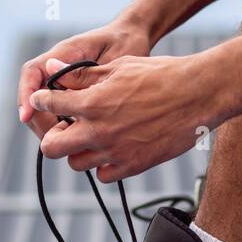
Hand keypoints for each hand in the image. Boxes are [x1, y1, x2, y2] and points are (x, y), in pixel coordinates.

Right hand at [17, 21, 152, 135]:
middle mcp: (58, 67)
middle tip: (52, 139)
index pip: (33, 72)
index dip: (26, 94)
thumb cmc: (122, 42)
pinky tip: (78, 138)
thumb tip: (63, 92)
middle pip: (34, 95)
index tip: (27, 116)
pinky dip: (64, 125)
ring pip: (45, 106)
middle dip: (38, 119)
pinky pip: (60, 110)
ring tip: (66, 142)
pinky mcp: (74, 92)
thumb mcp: (110, 58)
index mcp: (63, 54)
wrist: (133, 37)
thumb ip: (88, 74)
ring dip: (50, 125)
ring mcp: (64, 80)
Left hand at [29, 53, 221, 182]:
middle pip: (52, 147)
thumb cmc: (162, 75)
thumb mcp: (119, 66)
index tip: (45, 99)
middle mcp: (99, 130)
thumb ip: (82, 74)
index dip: (42, 100)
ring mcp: (116, 151)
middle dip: (52, 136)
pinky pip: (103, 175)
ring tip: (90, 138)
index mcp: (92, 102)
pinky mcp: (133, 166)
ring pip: (76, 163)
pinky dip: (102, 165)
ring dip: (78, 150)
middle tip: (63, 127)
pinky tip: (111, 150)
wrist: (198, 95)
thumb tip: (53, 67)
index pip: (49, 104)